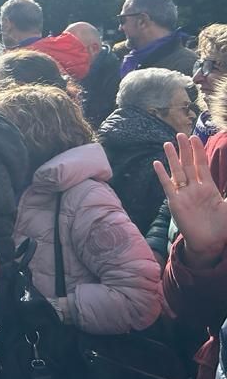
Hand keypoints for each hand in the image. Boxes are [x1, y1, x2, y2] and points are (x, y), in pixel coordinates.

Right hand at [153, 133, 226, 266]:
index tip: (195, 138)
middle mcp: (195, 188)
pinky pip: (168, 186)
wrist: (210, 243)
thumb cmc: (222, 227)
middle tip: (181, 135)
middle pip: (189, 165)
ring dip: (173, 158)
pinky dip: (162, 175)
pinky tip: (157, 164)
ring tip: (168, 144)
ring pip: (178, 172)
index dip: (199, 151)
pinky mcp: (175, 203)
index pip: (202, 165)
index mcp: (209, 188)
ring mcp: (184, 194)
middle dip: (185, 150)